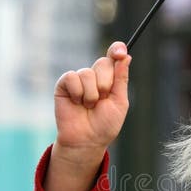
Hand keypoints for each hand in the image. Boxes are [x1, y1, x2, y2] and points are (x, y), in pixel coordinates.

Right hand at [43, 43, 130, 190]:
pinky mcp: (64, 84)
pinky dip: (78, 92)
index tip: (120, 52)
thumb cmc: (105, 125)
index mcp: (110, 78)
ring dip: (91, 94)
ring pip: (87, 73)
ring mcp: (79, 79)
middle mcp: (94, 76)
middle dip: (106, 84)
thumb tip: (126, 56)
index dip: (117, 49)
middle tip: (102, 100)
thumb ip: (121, 79)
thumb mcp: (120, 102)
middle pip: (103, 63)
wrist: (87, 140)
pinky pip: (72, 77)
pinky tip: (76, 103)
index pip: (114, 56)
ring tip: (88, 106)